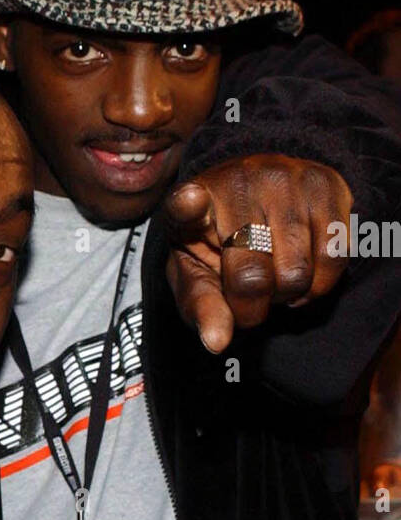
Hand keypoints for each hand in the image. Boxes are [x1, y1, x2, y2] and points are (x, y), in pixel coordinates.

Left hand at [164, 154, 351, 352]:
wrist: (261, 201)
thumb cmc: (220, 246)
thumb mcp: (198, 276)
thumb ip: (202, 308)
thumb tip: (217, 342)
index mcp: (188, 204)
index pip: (184, 205)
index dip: (188, 205)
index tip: (190, 201)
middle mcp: (236, 181)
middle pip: (251, 278)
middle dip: (252, 306)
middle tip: (248, 293)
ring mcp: (283, 177)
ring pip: (296, 274)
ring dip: (288, 294)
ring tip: (275, 274)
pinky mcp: (325, 183)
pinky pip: (334, 257)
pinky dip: (320, 283)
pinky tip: (304, 270)